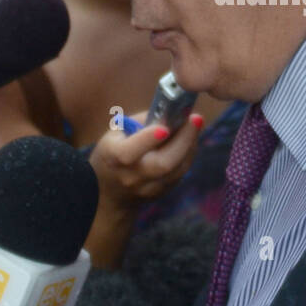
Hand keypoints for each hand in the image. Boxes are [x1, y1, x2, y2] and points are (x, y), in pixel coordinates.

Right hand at [89, 111, 204, 210]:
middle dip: (182, 140)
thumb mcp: (117, 132)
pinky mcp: (161, 193)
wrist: (109, 191)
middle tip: (195, 118)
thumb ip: (142, 122)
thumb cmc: (114, 151)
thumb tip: (170, 112)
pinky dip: (188, 154)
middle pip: (162, 165)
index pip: (127, 153)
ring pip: (177, 170)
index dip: (147, 140)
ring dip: (190, 145)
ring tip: (194, 125)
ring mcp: (147, 189)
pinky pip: (180, 173)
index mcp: (112, 157)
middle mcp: (130, 177)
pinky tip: (190, 139)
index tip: (164, 128)